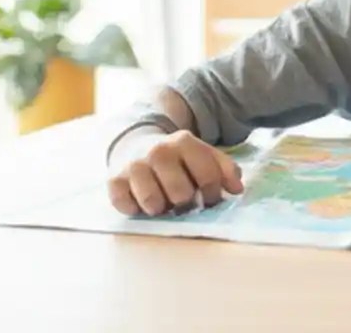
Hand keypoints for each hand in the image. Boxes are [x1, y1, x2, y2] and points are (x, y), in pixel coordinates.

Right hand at [106, 129, 243, 216]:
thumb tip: (237, 189)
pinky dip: (136, 210)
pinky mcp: (113, 180)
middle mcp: (158, 151)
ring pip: (154, 205)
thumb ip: (225, 168)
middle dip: (186, 203)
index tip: (211, 198)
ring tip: (163, 200)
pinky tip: (141, 200)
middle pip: (181, 195)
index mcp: (184, 141)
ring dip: (162, 209)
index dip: (214, 194)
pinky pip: (128, 208)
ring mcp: (134, 165)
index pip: (208, 177)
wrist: (134, 142)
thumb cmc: (177, 157)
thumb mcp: (202, 154)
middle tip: (184, 200)